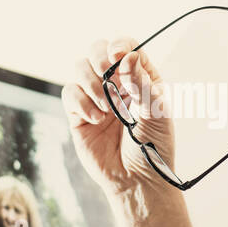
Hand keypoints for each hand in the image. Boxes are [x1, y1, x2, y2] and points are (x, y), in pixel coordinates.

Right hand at [62, 38, 176, 197]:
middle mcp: (117, 84)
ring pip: (80, 68)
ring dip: (91, 84)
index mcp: (140, 78)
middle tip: (107, 77)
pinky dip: (82, 103)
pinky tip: (97, 119)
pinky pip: (70, 93)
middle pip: (97, 50)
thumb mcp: (157, 114)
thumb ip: (142, 85)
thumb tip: (128, 57)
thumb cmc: (154, 148)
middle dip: (98, 58)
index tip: (117, 56)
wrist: (137, 181)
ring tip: (107, 109)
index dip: (119, 45)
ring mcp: (96, 97)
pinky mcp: (79, 114)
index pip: (126, 47)